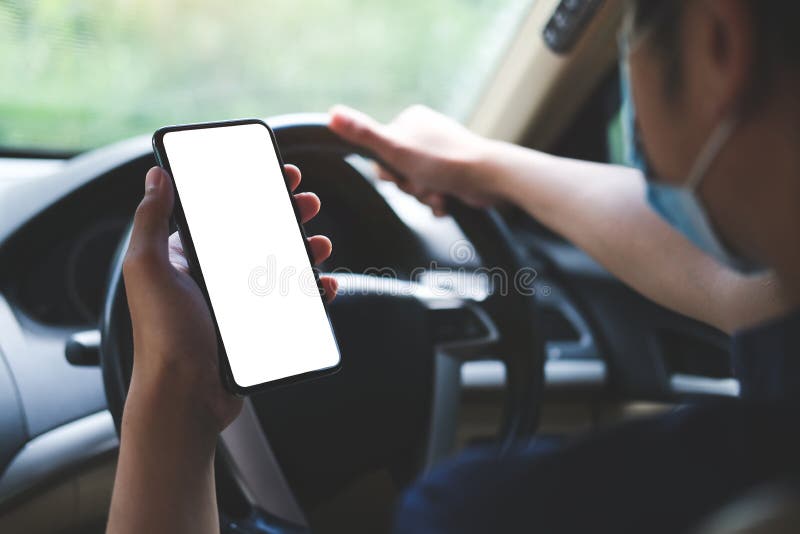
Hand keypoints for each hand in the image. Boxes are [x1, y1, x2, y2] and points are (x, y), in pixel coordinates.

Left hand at [122, 165, 335, 436]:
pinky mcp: (257, 328)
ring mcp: (238, 304)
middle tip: (307, 203)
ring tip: (320, 244)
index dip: (251, 189)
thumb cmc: (162, 338)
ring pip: (280, 266)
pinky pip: (291, 304)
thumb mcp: (148, 270)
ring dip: (304, 249)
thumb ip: (150, 221)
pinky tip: (324, 284)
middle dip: (286, 214)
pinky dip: (311, 292)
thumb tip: (156, 176)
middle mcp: (214, 277)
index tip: (276, 174)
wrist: (184, 400)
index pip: (223, 212)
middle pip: (258, 234)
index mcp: (187, 258)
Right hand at [329, 104, 502, 213]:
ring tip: (440, 195)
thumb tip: (331, 114)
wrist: (489, 178)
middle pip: (399, 171)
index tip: (402, 173)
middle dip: (410, 187)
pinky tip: (447, 202)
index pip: (381, 153)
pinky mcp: (456, 172)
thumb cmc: (443, 161)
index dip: (388, 171)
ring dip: (424, 197)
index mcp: (412, 119)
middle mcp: (427, 133)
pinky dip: (438, 201)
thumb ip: (363, 134)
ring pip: (416, 184)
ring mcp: (442, 153)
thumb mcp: (395, 149)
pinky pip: (434, 192)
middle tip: (425, 186)